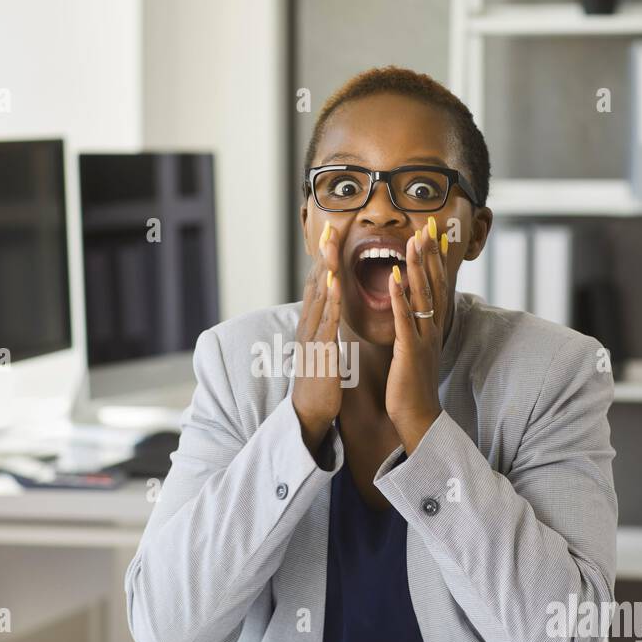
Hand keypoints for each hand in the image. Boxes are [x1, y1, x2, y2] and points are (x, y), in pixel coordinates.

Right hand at [292, 221, 342, 456]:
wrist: (309, 414)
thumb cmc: (320, 383)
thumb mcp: (323, 349)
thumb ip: (326, 328)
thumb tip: (332, 312)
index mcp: (311, 324)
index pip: (317, 284)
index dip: (324, 259)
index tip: (332, 235)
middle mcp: (308, 324)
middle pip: (315, 282)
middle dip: (323, 255)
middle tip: (331, 227)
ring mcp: (312, 336)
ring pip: (319, 295)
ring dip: (325, 267)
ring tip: (331, 243)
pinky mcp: (320, 350)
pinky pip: (326, 319)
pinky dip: (329, 297)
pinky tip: (334, 280)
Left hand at [387, 219, 449, 453]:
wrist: (418, 417)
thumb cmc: (413, 385)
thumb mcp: (415, 350)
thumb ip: (415, 328)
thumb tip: (411, 310)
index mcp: (432, 328)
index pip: (437, 286)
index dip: (436, 260)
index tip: (435, 235)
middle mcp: (432, 329)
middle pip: (435, 284)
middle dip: (431, 255)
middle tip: (429, 227)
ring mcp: (423, 339)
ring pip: (422, 297)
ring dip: (418, 267)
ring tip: (414, 242)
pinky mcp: (409, 351)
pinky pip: (404, 319)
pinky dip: (400, 297)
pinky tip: (395, 277)